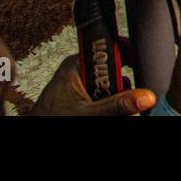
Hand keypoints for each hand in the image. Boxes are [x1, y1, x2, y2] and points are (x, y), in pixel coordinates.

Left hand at [30, 54, 154, 115]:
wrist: (35, 134)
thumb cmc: (49, 119)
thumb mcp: (88, 113)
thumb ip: (116, 105)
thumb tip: (144, 96)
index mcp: (76, 64)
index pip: (107, 47)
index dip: (125, 53)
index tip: (139, 62)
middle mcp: (79, 71)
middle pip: (112, 68)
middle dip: (121, 83)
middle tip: (124, 95)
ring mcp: (80, 85)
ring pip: (110, 83)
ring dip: (116, 96)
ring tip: (114, 109)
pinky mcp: (81, 98)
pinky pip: (103, 94)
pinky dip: (109, 103)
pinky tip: (108, 112)